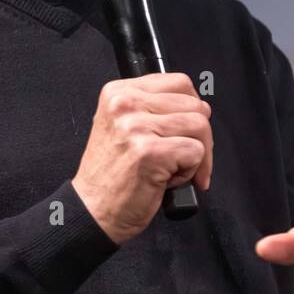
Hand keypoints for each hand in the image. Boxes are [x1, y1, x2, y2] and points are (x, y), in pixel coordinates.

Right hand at [72, 73, 212, 245]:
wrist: (93, 210)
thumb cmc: (111, 175)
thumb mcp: (123, 126)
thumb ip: (154, 110)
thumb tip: (201, 108)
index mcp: (118, 92)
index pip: (179, 82)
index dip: (192, 107)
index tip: (189, 130)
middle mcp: (125, 104)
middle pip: (194, 105)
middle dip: (200, 136)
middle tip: (185, 158)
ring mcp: (136, 126)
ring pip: (199, 126)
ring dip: (197, 155)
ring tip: (173, 170)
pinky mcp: (150, 151)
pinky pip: (196, 152)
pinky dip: (192, 172)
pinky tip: (168, 180)